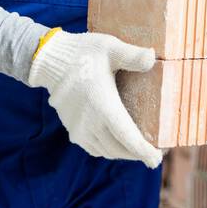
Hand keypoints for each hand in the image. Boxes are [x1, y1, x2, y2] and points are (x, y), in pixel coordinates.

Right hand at [26, 30, 162, 168]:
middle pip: (119, 149)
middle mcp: (90, 123)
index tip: (157, 159)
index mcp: (103, 105)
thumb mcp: (109, 48)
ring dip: (123, 153)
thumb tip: (152, 57)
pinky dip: (108, 149)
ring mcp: (79, 128)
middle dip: (138, 153)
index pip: (127, 137)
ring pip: (106, 151)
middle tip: (154, 152)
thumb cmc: (82, 52)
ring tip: (138, 148)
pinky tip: (116, 143)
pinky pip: (94, 148)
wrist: (49, 59)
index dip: (143, 151)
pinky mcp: (72, 129)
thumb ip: (132, 55)